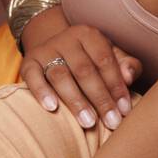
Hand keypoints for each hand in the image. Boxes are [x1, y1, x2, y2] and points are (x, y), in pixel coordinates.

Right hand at [19, 9, 142, 129]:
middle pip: (85, 70)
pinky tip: (52, 108)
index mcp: (90, 35)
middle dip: (100, 98)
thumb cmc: (91, 59)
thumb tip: (129, 78)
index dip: (116, 86)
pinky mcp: (28, 62)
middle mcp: (67, 39)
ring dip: (76, 100)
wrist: (55, 50)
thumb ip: (126, 65)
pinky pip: (32, 77)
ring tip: (88, 122)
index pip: (105, 61)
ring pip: (61, 75)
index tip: (124, 111)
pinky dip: (41, 92)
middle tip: (111, 122)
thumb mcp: (111, 57)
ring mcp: (46, 50)